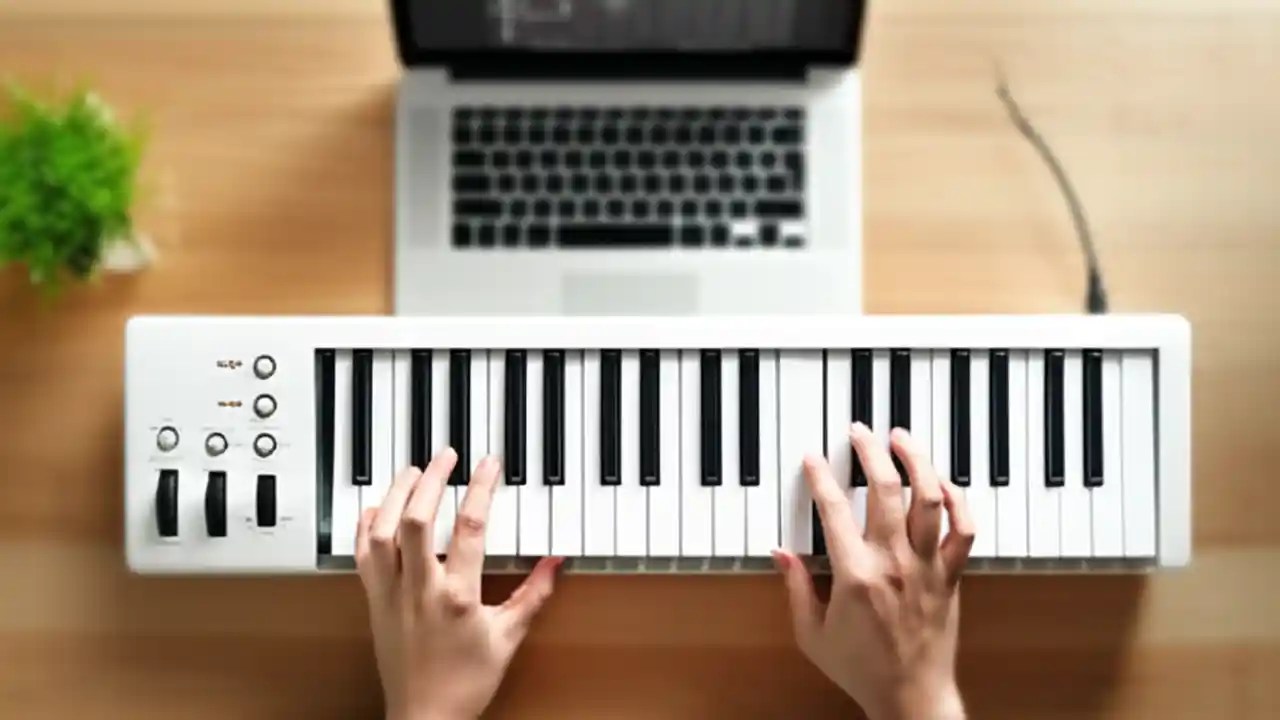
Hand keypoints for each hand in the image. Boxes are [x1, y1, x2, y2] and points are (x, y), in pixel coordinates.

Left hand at [356, 449, 562, 719]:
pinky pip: (362, 556)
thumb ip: (534, 595)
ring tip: (410, 472)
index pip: (469, 528)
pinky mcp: (373, 602)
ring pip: (383, 532)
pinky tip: (376, 508)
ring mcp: (391, 595)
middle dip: (430, 479)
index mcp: (457, 596)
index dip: (479, 489)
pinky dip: (365, 527)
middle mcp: (420, 590)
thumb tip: (555, 563)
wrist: (425, 719)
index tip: (487, 464)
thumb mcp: (509, 638)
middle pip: (418, 520)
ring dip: (395, 496)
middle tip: (444, 456)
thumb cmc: (465, 684)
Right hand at [772, 423, 974, 719]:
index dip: (820, 477)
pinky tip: (943, 482)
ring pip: (929, 498)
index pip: (834, 509)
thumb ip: (796, 589)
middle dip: (870, 451)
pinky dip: (958, 500)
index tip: (813, 460)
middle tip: (860, 432)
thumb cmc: (862, 670)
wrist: (911, 698)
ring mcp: (927, 567)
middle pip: (885, 489)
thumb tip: (781, 554)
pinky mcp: (951, 575)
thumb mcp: (812, 633)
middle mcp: (894, 564)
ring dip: (916, 461)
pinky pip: (964, 529)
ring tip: (902, 439)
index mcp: (855, 575)